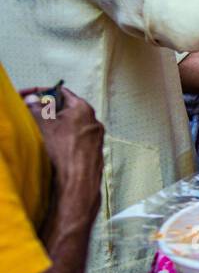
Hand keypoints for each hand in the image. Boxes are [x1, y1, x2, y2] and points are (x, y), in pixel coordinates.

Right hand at [20, 86, 103, 206]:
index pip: (62, 92)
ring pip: (72, 125)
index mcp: (83, 109)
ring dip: (56, 126)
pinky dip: (65, 139)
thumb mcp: (43, 123)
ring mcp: (96, 137)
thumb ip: (36, 107)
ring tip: (42, 132)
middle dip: (49, 110)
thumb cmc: (63, 149)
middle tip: (33, 114)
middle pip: (67, 109)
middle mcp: (94, 121)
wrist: (78, 180)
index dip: (43, 92)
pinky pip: (77, 139)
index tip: (29, 96)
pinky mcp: (94, 151)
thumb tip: (31, 100)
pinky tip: (55, 147)